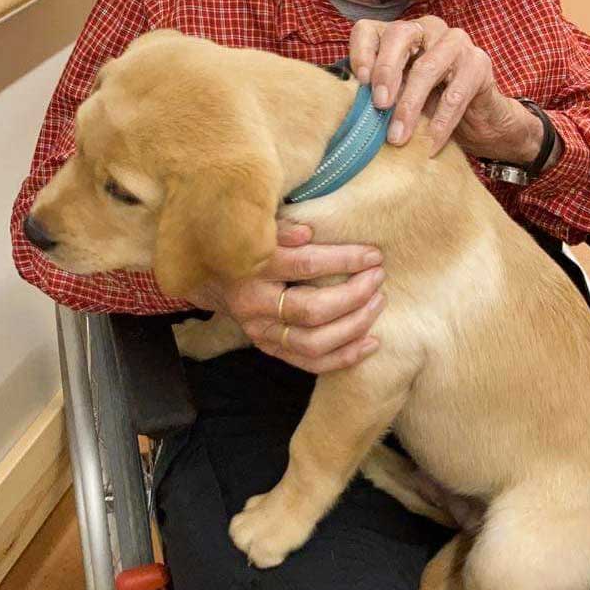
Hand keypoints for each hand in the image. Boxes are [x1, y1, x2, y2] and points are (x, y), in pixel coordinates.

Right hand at [186, 221, 385, 373]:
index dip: (344, 260)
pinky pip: (310, 363)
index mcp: (252, 267)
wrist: (211, 275)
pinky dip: (344, 357)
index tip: (373, 254)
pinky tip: (371, 343)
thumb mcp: (259, 227)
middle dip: (354, 294)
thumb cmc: (246, 243)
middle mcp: (254, 304)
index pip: (305, 265)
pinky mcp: (269, 349)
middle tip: (378, 277)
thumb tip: (309, 233)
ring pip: (313, 342)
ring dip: (354, 326)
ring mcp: (261, 332)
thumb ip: (281, 227)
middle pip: (312, 309)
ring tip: (378, 303)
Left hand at [350, 17, 543, 163]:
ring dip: (410, 105)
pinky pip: (456, 93)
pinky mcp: (479, 63)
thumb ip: (377, 94)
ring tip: (397, 138)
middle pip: (399, 35)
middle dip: (386, 72)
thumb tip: (350, 109)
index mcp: (400, 34)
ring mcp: (456, 42)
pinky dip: (440, 122)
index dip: (361, 51)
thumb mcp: (397, 98)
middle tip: (379, 106)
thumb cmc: (428, 106)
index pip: (370, 29)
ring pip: (427, 67)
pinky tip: (430, 142)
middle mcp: (427, 28)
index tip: (359, 82)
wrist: (477, 121)